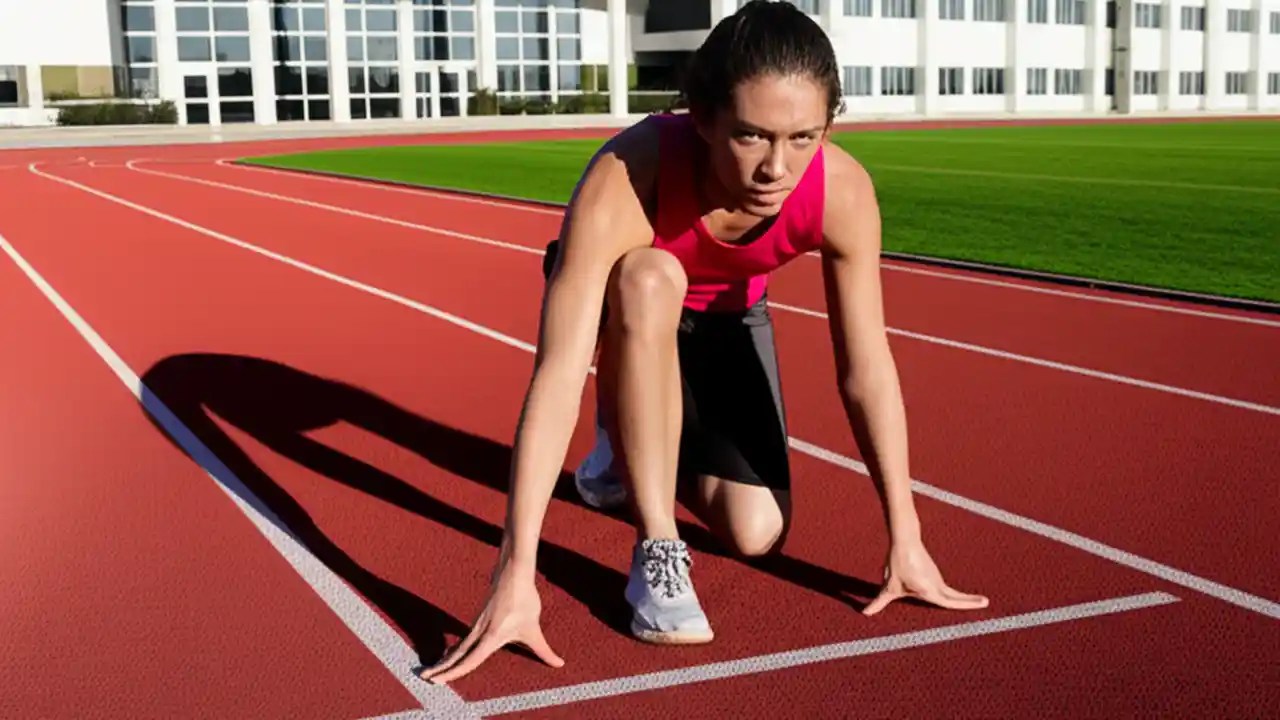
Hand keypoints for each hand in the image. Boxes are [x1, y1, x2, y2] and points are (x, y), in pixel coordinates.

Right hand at [419, 565, 563, 684]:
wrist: (513, 572)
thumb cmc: (523, 598)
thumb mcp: (533, 629)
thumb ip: (544, 650)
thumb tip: (559, 664)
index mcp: (490, 637)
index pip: (469, 661)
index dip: (453, 672)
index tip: (437, 681)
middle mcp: (479, 632)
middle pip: (456, 654)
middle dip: (441, 667)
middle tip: (424, 677)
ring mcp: (477, 624)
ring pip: (459, 646)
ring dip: (447, 659)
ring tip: (434, 670)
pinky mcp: (479, 618)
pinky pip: (464, 638)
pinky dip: (455, 648)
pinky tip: (452, 652)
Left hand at [863, 539, 987, 615]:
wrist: (904, 540)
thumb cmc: (898, 563)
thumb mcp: (888, 586)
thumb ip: (879, 602)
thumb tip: (864, 613)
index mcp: (930, 590)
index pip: (950, 602)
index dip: (966, 605)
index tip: (982, 604)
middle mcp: (937, 584)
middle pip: (956, 598)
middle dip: (971, 602)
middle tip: (987, 603)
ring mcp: (937, 578)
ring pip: (951, 593)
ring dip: (964, 599)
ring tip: (980, 602)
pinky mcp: (933, 573)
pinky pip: (945, 588)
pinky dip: (954, 594)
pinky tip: (956, 597)